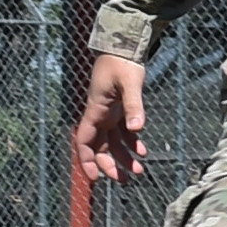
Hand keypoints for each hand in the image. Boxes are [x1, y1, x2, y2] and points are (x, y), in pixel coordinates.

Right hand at [75, 54, 147, 182]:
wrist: (124, 46)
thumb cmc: (123, 63)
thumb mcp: (131, 84)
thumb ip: (134, 106)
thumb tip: (137, 129)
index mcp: (96, 111)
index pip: (84, 142)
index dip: (87, 160)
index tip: (95, 178)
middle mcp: (99, 115)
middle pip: (100, 147)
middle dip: (110, 165)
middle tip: (125, 180)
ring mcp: (109, 112)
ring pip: (112, 142)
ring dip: (123, 157)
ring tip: (138, 171)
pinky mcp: (119, 108)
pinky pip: (122, 132)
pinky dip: (131, 143)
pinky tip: (142, 151)